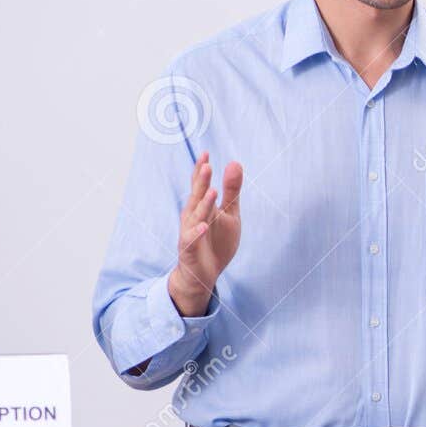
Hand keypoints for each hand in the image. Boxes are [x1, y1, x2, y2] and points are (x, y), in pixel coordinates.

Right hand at [168, 151, 242, 316]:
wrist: (205, 273)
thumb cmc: (216, 240)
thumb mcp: (229, 213)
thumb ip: (232, 191)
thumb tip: (235, 163)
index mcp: (202, 206)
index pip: (200, 185)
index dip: (202, 170)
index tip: (206, 153)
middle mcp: (193, 216)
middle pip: (197, 196)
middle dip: (201, 181)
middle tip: (207, 165)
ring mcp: (190, 232)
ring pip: (196, 216)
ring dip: (203, 204)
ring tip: (212, 191)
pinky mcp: (190, 249)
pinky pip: (192, 240)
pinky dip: (197, 232)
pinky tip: (203, 225)